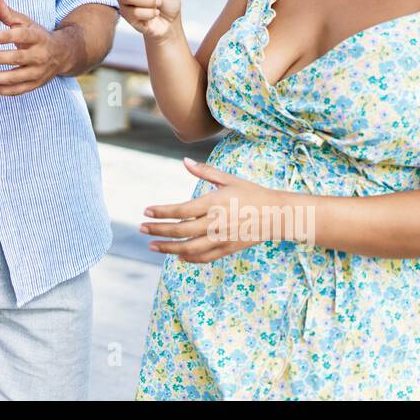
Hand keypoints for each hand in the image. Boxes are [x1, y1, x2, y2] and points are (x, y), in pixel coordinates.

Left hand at [0, 0, 69, 95]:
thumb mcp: (25, 23)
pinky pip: (16, 90)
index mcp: (38, 37)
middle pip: (18, 58)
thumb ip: (7, 13)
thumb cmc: (37, 36)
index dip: (7, 37)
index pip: (23, 36)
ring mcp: (38, 72)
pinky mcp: (34, 85)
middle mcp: (40, 55)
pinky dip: (0, 90)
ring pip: (15, 78)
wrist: (62, 54)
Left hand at [139, 156, 295, 262]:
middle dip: (158, 230)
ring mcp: (221, 238)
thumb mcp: (228, 179)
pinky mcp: (228, 249)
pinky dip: (189, 258)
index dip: (161, 212)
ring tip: (152, 245)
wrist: (277, 214)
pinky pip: (204, 257)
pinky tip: (177, 256)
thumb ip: (205, 172)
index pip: (180, 210)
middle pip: (180, 230)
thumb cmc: (252, 193)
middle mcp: (215, 223)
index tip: (146, 211)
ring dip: (168, 248)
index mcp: (214, 203)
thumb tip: (184, 161)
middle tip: (142, 228)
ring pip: (189, 248)